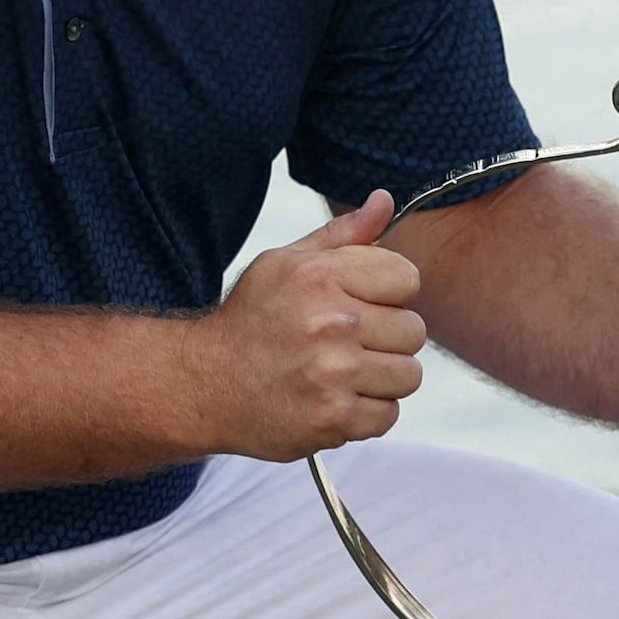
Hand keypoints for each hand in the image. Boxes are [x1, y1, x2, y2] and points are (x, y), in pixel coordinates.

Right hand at [199, 194, 426, 458]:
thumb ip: (343, 235)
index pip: (407, 278)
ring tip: (346, 373)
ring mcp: (334, 374)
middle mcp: (331, 323)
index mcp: (322, 276)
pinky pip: (388, 415)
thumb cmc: (250, 321)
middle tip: (350, 343)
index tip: (363, 304)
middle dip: (388, 337)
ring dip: (383, 377)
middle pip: (414, 330)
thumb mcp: (286, 263)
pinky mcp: (334, 418)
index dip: (389, 293)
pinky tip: (338, 399)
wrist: (205, 384)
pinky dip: (368, 413)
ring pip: (408, 374)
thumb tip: (385, 200)